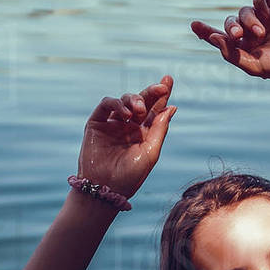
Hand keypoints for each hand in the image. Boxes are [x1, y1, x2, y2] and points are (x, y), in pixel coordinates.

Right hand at [77, 75, 176, 200]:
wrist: (105, 189)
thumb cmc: (130, 176)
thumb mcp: (151, 152)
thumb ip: (160, 129)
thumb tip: (172, 107)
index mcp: (144, 134)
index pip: (154, 110)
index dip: (161, 95)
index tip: (168, 80)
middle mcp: (129, 127)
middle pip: (142, 102)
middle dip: (151, 92)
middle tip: (161, 87)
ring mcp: (113, 124)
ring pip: (125, 101)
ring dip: (134, 100)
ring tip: (138, 110)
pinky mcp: (97, 123)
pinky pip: (107, 105)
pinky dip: (117, 104)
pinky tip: (126, 113)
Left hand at [190, 0, 269, 83]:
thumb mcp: (254, 66)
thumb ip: (232, 55)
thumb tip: (214, 38)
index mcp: (243, 47)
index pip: (220, 37)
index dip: (206, 31)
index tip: (194, 25)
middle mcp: (250, 31)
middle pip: (229, 23)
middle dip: (230, 28)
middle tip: (237, 35)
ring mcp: (262, 17)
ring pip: (243, 11)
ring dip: (248, 21)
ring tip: (260, 33)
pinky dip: (258, 2)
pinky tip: (266, 14)